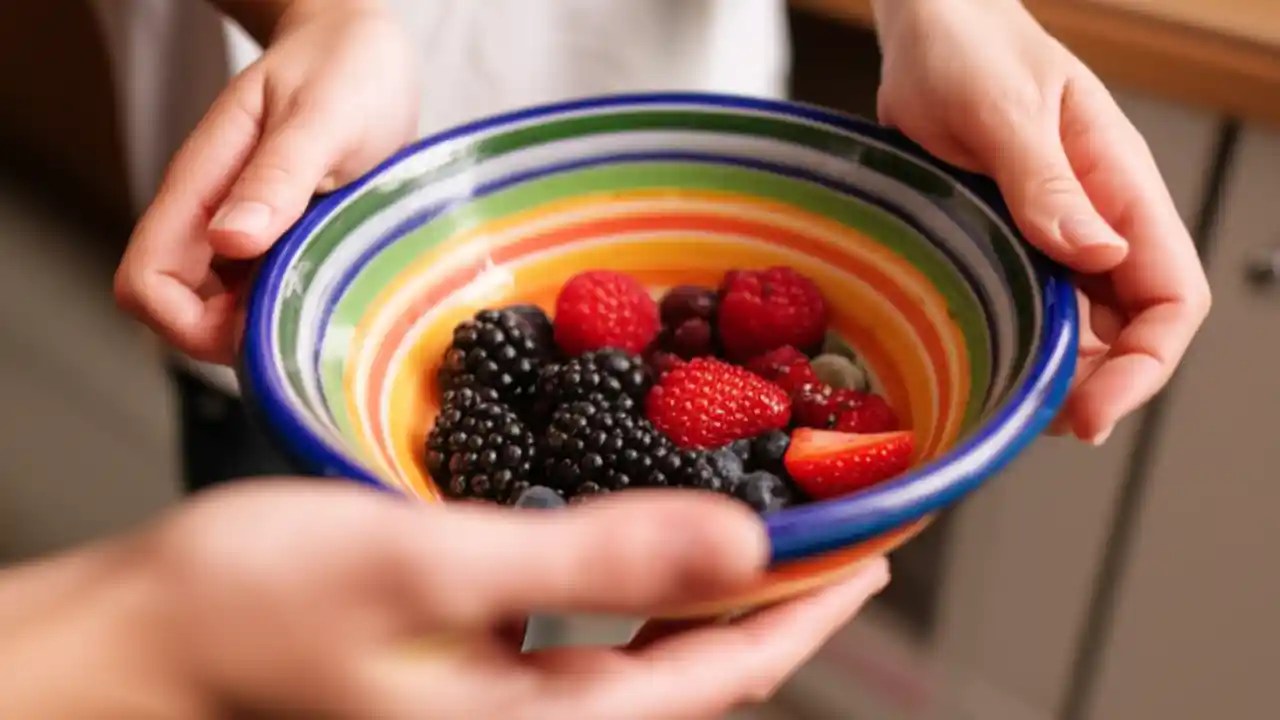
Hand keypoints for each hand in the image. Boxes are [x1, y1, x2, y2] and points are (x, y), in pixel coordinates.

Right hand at [0, 482, 888, 718]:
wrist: (148, 637)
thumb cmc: (262, 604)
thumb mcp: (439, 570)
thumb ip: (593, 561)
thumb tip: (739, 540)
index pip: (725, 676)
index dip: (813, 605)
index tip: (876, 544)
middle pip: (703, 672)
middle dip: (783, 597)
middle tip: (842, 526)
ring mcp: (509, 705)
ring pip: (653, 654)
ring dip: (718, 586)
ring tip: (774, 524)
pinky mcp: (480, 669)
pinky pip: (594, 633)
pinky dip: (642, 581)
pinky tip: (649, 537)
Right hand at [114, 0, 418, 363]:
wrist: (365, 50)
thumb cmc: (344, 70)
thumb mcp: (321, 116)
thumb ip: (278, 175)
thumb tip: (230, 239)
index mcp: (202, 186)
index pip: (147, 284)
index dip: (188, 325)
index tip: (260, 325)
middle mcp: (213, 217)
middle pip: (182, 314)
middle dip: (236, 337)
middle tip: (312, 316)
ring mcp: (246, 234)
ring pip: (228, 314)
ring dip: (273, 324)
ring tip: (337, 294)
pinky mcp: (281, 244)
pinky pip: (270, 297)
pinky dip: (298, 309)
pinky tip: (344, 287)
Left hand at [873, 0, 1210, 443]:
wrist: (927, 28)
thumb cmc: (970, 49)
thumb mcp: (1004, 109)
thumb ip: (1046, 183)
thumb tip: (1099, 252)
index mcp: (1120, 186)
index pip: (1171, 296)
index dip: (1145, 366)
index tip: (1092, 411)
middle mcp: (1098, 219)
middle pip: (1131, 328)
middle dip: (1097, 385)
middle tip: (1033, 421)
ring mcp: (1054, 234)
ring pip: (1080, 329)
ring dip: (1053, 374)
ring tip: (1005, 402)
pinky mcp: (1011, 241)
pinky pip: (1031, 308)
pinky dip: (1017, 345)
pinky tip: (985, 366)